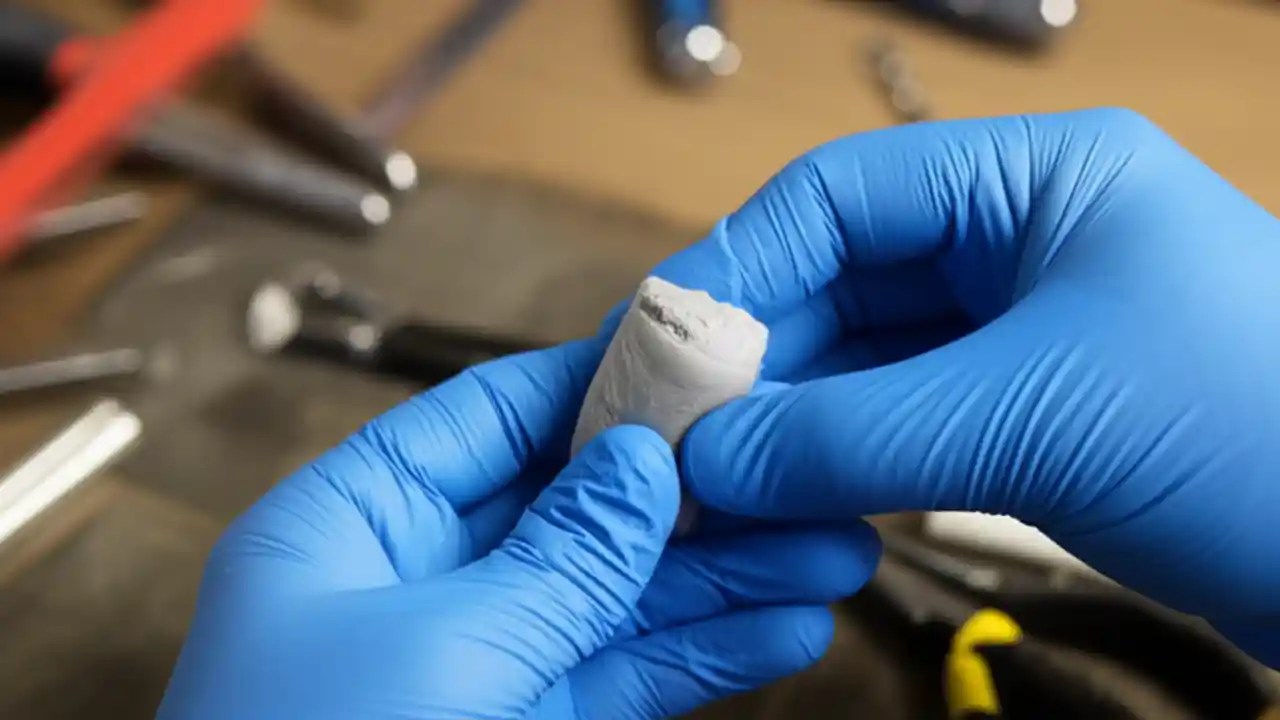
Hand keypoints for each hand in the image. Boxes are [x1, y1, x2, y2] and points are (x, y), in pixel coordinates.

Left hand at [158, 339, 879, 719]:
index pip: (486, 418)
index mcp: (348, 528)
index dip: (594, 384)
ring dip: (722, 579)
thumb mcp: (437, 656)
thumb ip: (554, 559)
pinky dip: (701, 658)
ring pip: (616, 597)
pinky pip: (622, 677)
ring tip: (826, 554)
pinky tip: (781, 631)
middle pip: (573, 506)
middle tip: (795, 472)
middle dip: (690, 494)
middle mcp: (413, 583)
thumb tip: (638, 462)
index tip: (693, 362)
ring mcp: (475, 662)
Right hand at [654, 109, 1279, 663]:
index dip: (736, 266)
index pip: (841, 197)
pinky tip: (779, 491)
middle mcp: (1021, 239)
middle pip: (840, 280)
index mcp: (1038, 179)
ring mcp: (1022, 328)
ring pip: (863, 359)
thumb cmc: (1257, 438)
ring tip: (706, 471)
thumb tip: (704, 455)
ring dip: (784, 414)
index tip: (657, 341)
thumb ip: (849, 434)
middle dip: (751, 356)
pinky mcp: (1028, 411)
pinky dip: (837, 456)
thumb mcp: (1033, 417)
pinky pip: (901, 419)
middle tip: (665, 426)